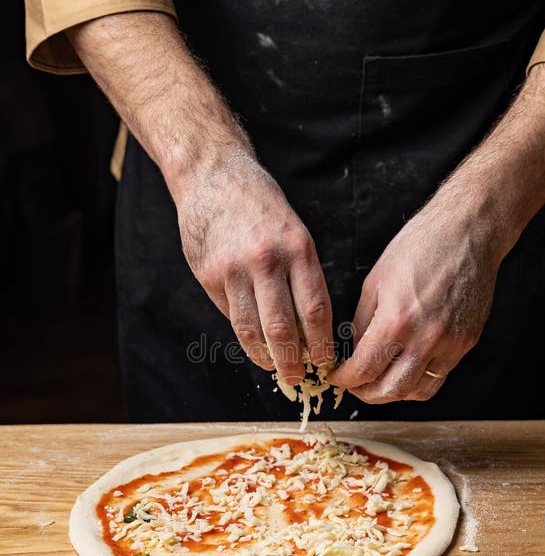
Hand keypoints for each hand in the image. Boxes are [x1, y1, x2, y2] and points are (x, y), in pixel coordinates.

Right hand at [173, 150, 333, 383]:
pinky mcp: (208, 275)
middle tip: (299, 379)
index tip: (325, 362)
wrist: (214, 176)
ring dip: (265, 356)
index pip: (315, 309)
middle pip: (283, 328)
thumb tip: (308, 328)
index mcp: (297, 249)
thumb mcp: (295, 232)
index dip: (321, 343)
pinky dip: (243, 332)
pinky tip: (252, 342)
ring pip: (251, 329)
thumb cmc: (262, 206)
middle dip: (293, 362)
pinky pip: (229, 314)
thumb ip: (301, 275)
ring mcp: (233, 269)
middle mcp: (266, 261)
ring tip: (274, 369)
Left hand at [328, 202, 500, 402]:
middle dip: (365, 393)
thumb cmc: (421, 246)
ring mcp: (450, 344)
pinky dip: (419, 381)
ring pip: (417, 392)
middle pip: (389, 391)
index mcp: (396, 322)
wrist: (468, 232)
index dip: (344, 380)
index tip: (337, 377)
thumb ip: (363, 321)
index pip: (363, 370)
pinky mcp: (466, 343)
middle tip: (354, 385)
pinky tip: (407, 369)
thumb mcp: (376, 280)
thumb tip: (354, 350)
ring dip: (393, 393)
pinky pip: (439, 377)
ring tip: (380, 381)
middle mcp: (425, 339)